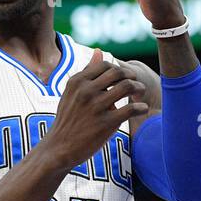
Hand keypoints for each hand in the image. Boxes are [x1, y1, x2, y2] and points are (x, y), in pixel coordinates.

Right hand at [40, 49, 147, 170]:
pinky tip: (141, 109)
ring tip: (140, 94)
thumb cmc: (68, 119)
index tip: (124, 77)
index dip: (119, 69)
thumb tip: (99, 51)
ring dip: (139, 88)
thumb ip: (87, 72)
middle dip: (131, 76)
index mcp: (77, 81)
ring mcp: (96, 107)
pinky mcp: (105, 123)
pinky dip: (140, 107)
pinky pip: (131, 109)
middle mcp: (86, 91)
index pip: (105, 65)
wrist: (58, 148)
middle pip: (118, 73)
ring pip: (127, 87)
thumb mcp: (72, 93)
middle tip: (136, 84)